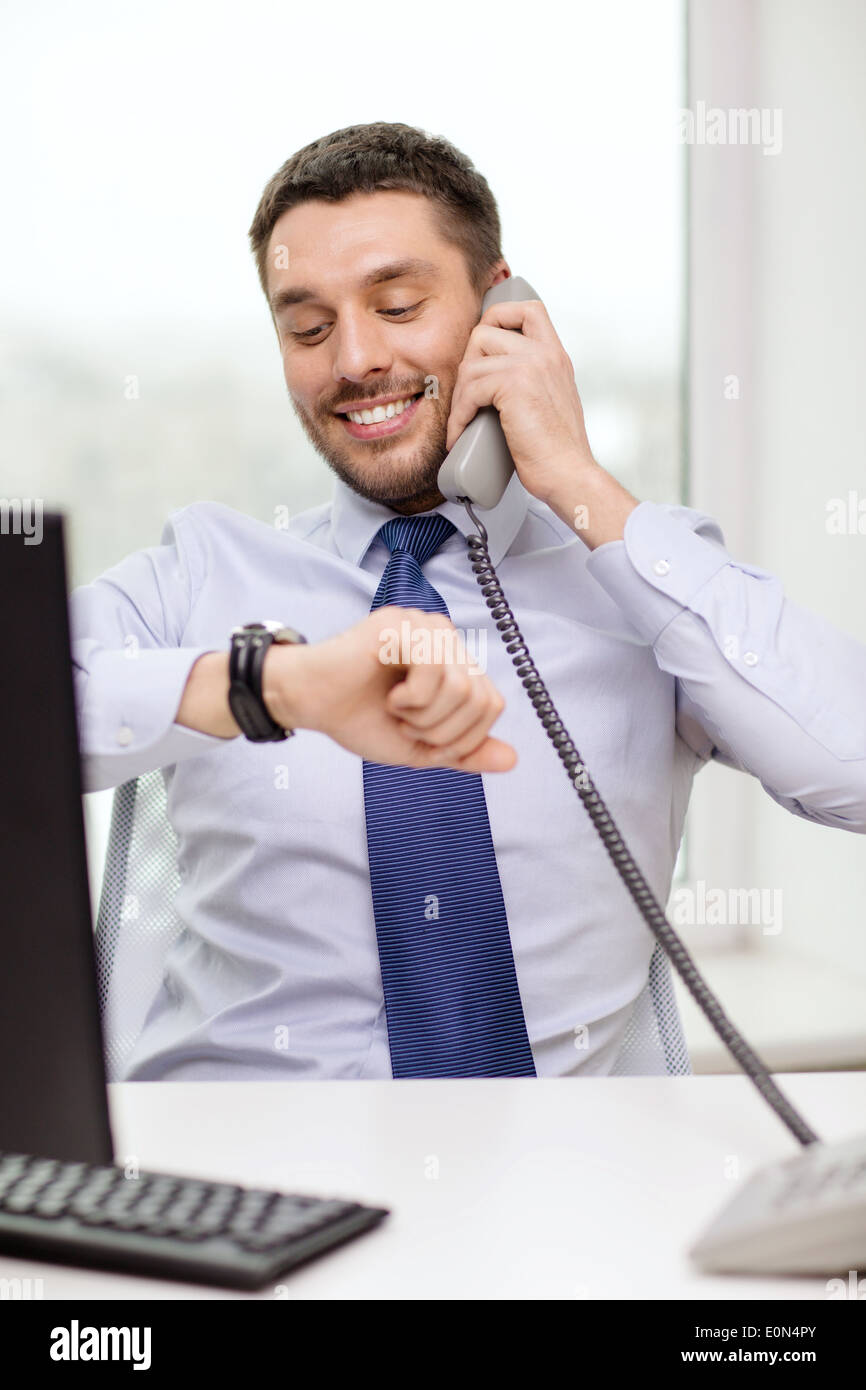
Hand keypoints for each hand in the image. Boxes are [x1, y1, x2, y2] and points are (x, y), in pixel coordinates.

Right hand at [263, 607, 515, 772]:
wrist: (312, 704)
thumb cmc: (360, 718)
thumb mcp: (422, 746)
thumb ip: (465, 752)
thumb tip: (512, 760)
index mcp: (454, 662)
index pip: (492, 705)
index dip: (460, 737)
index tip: (422, 735)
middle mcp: (446, 639)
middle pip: (480, 699)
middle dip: (441, 730)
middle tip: (405, 722)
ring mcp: (426, 627)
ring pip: (462, 686)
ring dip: (424, 715)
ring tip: (396, 707)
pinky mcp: (404, 624)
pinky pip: (435, 670)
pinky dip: (411, 698)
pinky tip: (389, 694)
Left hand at [444, 292, 594, 505]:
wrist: (568, 474)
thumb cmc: (557, 451)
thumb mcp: (550, 403)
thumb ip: (532, 381)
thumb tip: (492, 380)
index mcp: (555, 355)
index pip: (527, 309)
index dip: (496, 319)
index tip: (482, 351)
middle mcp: (545, 354)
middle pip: (485, 331)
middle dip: (466, 365)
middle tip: (467, 396)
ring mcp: (531, 365)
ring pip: (471, 363)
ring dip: (459, 398)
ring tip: (462, 422)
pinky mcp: (515, 385)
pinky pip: (470, 390)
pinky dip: (458, 416)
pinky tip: (460, 433)